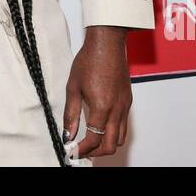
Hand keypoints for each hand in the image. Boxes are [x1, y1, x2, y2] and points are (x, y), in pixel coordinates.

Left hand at [63, 25, 132, 160]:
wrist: (107, 43)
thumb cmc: (89, 60)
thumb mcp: (73, 88)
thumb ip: (70, 114)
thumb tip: (68, 134)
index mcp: (101, 107)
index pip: (93, 140)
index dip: (81, 149)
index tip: (72, 150)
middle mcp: (116, 109)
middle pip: (111, 146)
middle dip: (96, 152)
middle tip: (82, 150)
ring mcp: (124, 106)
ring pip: (121, 138)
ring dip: (106, 144)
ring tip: (91, 141)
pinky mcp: (128, 101)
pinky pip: (124, 125)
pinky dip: (113, 133)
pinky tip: (101, 127)